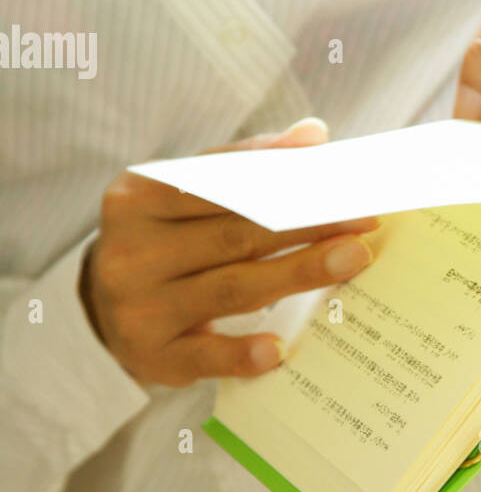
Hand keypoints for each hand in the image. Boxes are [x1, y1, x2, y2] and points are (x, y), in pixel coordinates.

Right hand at [80, 118, 377, 386]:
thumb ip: (245, 165)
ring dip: (298, 273)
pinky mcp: (152, 356)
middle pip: (235, 234)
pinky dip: (242, 353)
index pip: (219, 177)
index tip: (338, 173)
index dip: (283, 172)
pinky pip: (205, 356)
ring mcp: (137, 307)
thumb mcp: (188, 196)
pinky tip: (279, 349)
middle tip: (364, 218)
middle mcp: (131, 251)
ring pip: (232, 288)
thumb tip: (313, 135)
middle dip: (307, 224)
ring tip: (352, 259)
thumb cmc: (166, 242)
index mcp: (137, 197)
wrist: (105, 309)